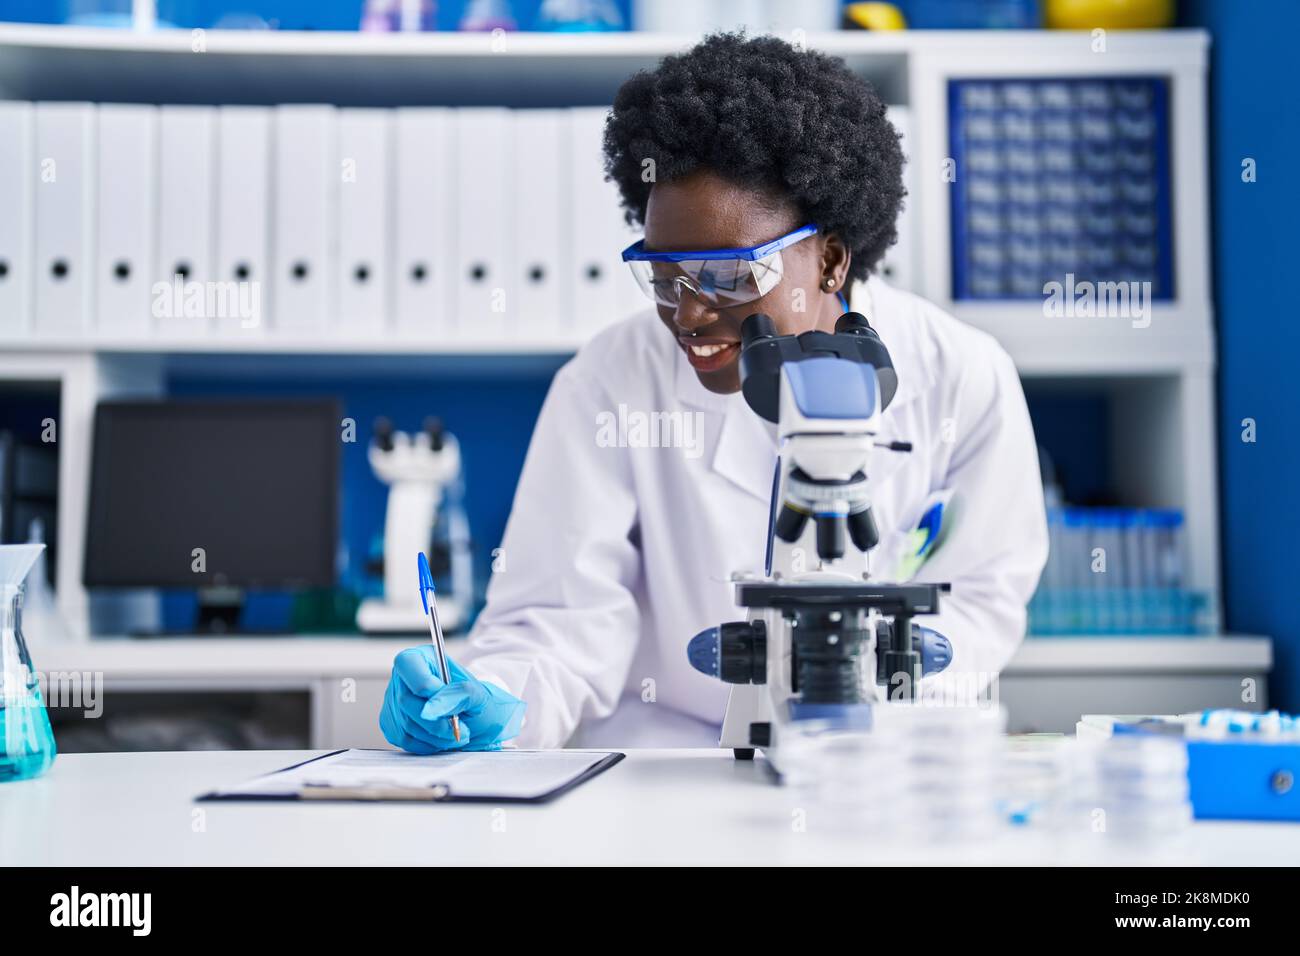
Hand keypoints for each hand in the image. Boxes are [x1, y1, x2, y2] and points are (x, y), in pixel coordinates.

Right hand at [380, 647, 525, 753]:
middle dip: (437, 721)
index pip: (409, 664)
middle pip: (406, 700)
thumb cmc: (475, 704)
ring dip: (435, 736)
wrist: (475, 723)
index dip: (429, 688)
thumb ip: (459, 694)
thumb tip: (430, 709)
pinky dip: (426, 744)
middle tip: (460, 728)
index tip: (450, 704)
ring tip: (454, 733)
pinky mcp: (392, 723)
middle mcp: (403, 676)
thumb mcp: (479, 695)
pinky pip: (403, 739)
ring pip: (405, 723)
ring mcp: (393, 700)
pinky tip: (440, 738)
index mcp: (423, 657)